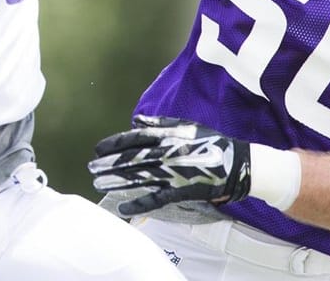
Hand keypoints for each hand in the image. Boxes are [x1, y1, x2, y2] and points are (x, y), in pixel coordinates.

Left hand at [88, 115, 251, 216]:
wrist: (238, 163)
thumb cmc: (211, 141)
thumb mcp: (187, 126)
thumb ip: (160, 123)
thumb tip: (136, 121)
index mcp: (169, 136)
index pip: (135, 139)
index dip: (115, 144)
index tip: (97, 149)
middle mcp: (168, 153)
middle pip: (132, 159)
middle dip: (110, 164)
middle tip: (91, 169)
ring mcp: (174, 173)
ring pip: (140, 178)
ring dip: (117, 182)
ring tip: (99, 184)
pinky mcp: (182, 191)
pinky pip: (156, 199)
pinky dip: (139, 205)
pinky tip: (123, 209)